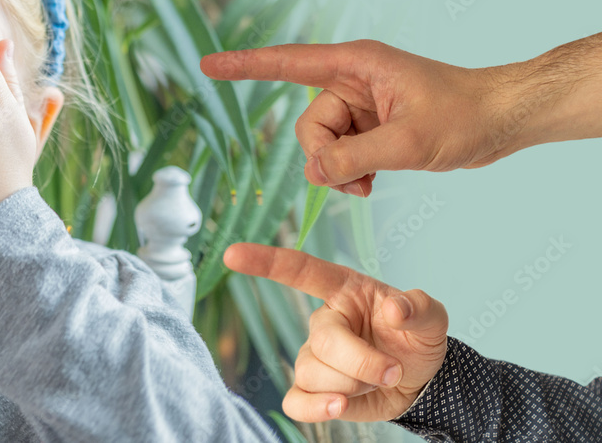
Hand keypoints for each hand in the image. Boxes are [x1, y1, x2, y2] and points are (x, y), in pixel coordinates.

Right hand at [201, 40, 513, 196]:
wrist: (500, 120)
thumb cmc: (463, 115)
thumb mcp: (408, 141)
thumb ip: (353, 157)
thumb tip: (313, 173)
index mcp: (356, 64)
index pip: (288, 63)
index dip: (245, 66)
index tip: (208, 65)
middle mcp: (350, 81)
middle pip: (307, 125)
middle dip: (325, 157)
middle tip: (357, 179)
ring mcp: (358, 105)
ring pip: (320, 145)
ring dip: (339, 171)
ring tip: (372, 182)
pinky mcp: (367, 125)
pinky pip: (337, 153)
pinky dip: (348, 173)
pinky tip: (371, 182)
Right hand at [224, 243, 447, 421]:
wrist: (419, 380)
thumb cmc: (416, 338)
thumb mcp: (431, 318)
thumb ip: (419, 307)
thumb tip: (396, 308)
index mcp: (343, 291)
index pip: (299, 270)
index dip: (265, 261)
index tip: (232, 254)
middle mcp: (323, 322)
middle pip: (321, 340)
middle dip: (360, 362)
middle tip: (391, 370)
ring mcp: (313, 357)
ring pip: (311, 372)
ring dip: (352, 384)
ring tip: (377, 381)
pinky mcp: (313, 391)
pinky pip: (295, 401)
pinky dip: (316, 409)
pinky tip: (338, 406)